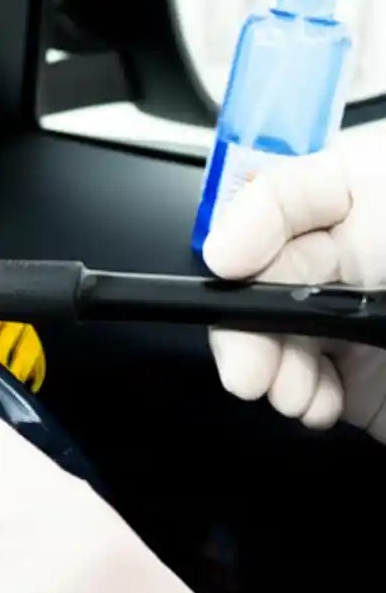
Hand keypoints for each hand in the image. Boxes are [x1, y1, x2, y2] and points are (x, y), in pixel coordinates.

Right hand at [202, 143, 385, 438]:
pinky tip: (317, 403)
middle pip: (252, 288)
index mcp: (350, 206)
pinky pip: (297, 390)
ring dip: (266, 373)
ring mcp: (348, 325)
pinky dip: (297, 403)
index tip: (227, 268)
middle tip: (247, 366)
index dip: (237, 240)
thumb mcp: (374, 188)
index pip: (263, 211)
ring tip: (291, 392)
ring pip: (265, 343)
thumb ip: (289, 197)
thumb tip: (221, 244)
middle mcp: (344, 263)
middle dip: (240, 331)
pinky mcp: (354, 381)